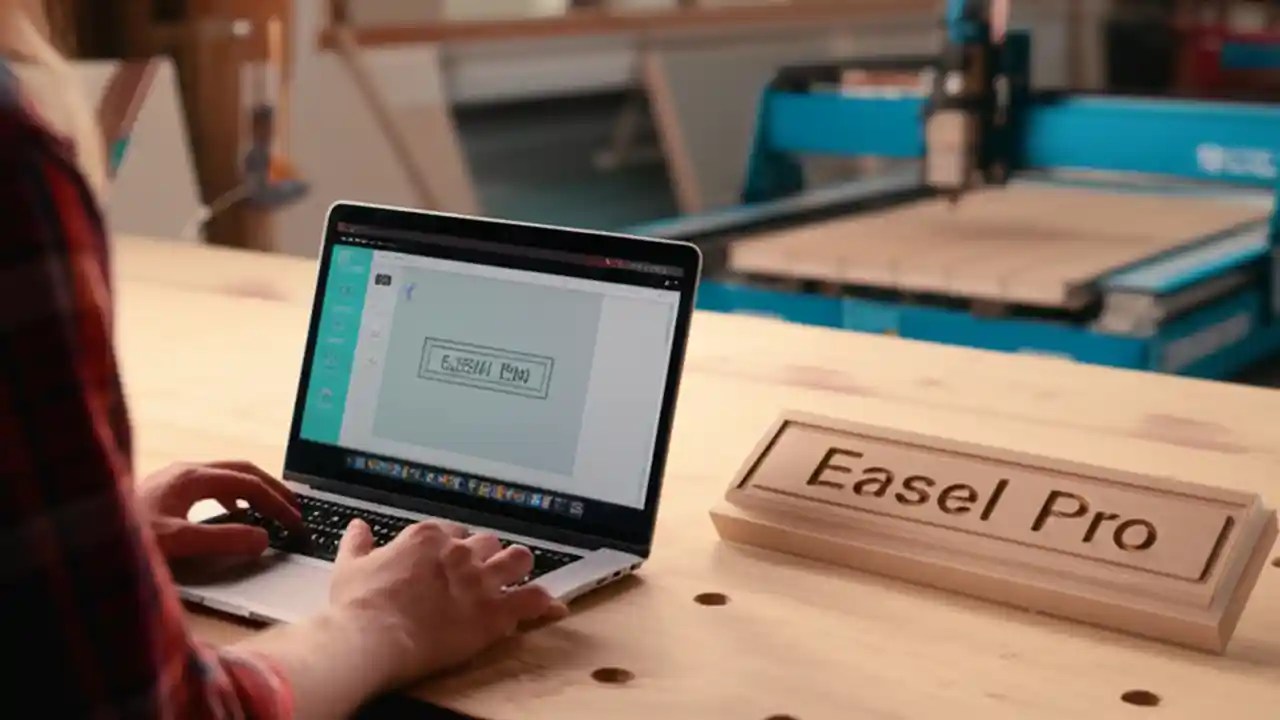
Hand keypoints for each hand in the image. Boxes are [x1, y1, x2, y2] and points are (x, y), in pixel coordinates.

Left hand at [138, 460, 302, 560]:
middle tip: (296, 509)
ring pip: (228, 474)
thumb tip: (263, 538)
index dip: (277, 502)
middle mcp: (186, 471)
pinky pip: (213, 484)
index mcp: (192, 477)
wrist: (81, 537)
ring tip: (272, 509)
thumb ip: (224, 540)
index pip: (249, 483)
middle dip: (273, 488)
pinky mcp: (167, 490)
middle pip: (243, 470)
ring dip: (255, 490)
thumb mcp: (179, 542)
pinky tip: (234, 512)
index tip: (296, 521)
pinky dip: (235, 495)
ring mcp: (175, 478)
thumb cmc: (126, 536)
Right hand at [330, 519, 567, 687]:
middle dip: (485, 556)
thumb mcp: (350, 567)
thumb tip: (358, 527)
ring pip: (517, 559)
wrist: (371, 638)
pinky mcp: (494, 612)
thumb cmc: (357, 605)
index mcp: (427, 537)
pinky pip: (532, 599)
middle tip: (479, 575)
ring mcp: (481, 580)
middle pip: (488, 542)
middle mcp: (460, 552)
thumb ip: (358, 544)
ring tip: (514, 581)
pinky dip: (541, 601)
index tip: (449, 561)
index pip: (454, 531)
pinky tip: (547, 606)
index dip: (454, 546)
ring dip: (517, 568)